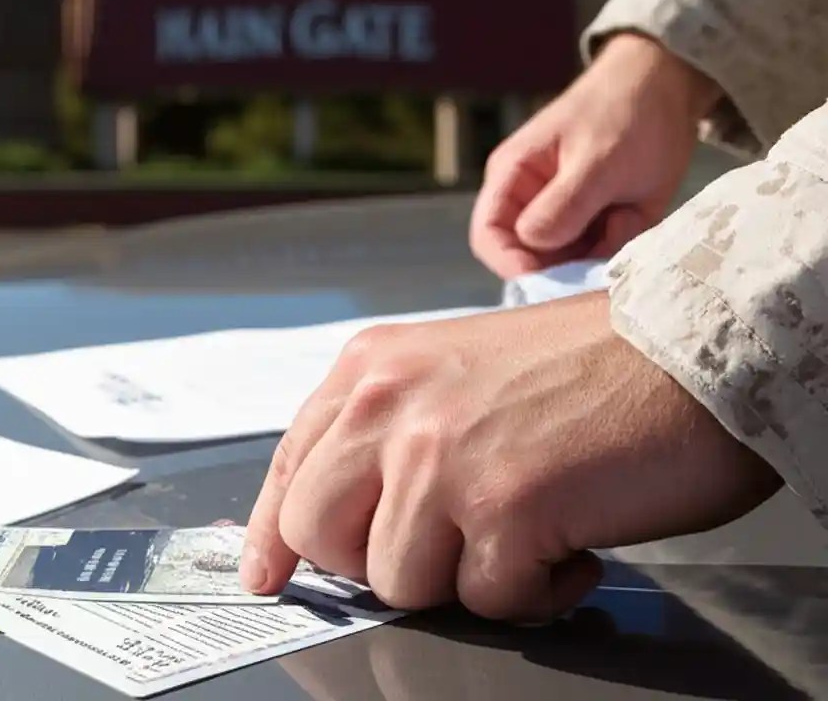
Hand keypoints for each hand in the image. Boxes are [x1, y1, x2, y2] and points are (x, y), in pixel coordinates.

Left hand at [241, 293, 780, 620]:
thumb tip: (346, 516)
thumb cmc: (586, 363)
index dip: (273, 532)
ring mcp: (441, 458)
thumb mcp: (451, 369)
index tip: (266, 572)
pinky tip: (567, 542)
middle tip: (440, 546)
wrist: (688, 350)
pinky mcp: (503, 508)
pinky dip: (536, 590)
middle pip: (319, 536)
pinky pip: (489, 603)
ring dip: (467, 575)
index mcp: (372, 370)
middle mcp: (392, 408)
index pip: (290, 467)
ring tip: (524, 528)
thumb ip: (388, 430)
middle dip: (372, 561)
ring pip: (398, 583)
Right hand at [470, 34, 721, 278]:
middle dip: (569, 262)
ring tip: (629, 215)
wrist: (672, 85)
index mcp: (513, 178)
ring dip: (600, 252)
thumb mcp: (599, 161)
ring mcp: (563, 213)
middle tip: (608, 243)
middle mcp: (529, 201)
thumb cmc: (627, 113)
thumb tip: (531, 244)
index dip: (513, 266)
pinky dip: (619, 243)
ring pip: (568, 261)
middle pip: (529, 258)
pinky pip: (597, 253)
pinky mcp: (593, 221)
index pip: (488, 238)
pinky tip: (636, 212)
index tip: (555, 282)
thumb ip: (564, 205)